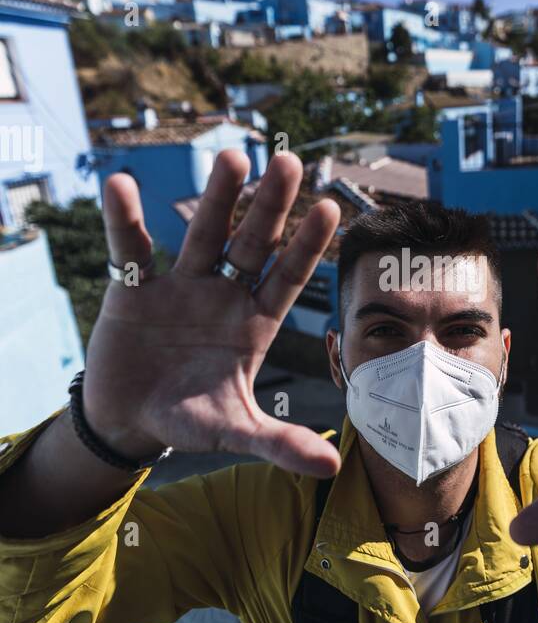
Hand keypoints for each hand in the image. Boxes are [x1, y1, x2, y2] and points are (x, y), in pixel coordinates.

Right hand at [83, 149, 341, 477]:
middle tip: (291, 161)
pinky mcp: (134, 288)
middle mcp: (224, 295)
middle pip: (253, 244)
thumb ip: (280, 444)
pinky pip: (131, 248)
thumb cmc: (191, 419)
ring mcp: (181, 286)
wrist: (130, 420)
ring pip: (203, 235)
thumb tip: (332, 467)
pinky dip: (124, 218)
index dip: (308, 246)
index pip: (288, 278)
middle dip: (271, 206)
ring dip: (217, 199)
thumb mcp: (235, 432)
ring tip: (233, 156)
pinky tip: (120, 184)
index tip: (332, 208)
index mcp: (255, 323)